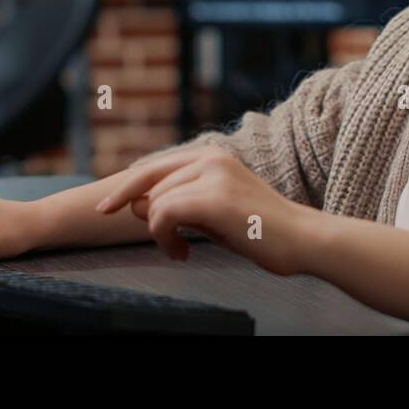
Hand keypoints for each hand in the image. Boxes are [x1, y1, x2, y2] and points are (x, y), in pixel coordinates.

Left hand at [96, 147, 316, 275]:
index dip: (125, 188)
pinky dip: (164, 237)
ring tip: (182, 250)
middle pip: (150, 185)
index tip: (105, 207)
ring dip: (160, 233)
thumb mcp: (212, 214)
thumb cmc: (260, 231)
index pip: (154, 166)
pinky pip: (164, 214)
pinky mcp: (214, 196)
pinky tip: (182, 252)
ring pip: (156, 202)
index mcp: (212, 156)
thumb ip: (178, 204)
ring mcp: (213, 173)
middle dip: (145, 215)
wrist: (302, 240)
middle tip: (161, 240)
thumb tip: (136, 205)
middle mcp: (210, 157)